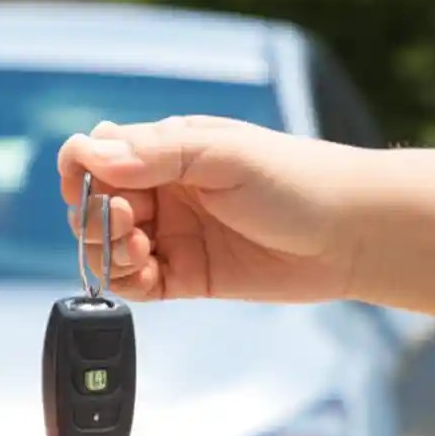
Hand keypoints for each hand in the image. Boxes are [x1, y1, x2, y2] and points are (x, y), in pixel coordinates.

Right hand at [59, 116, 368, 302]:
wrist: (353, 233)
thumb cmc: (297, 178)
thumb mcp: (222, 154)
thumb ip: (153, 154)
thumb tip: (88, 152)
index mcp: (165, 150)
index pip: (95, 155)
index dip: (80, 171)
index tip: (87, 186)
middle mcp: (162, 191)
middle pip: (94, 205)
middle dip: (96, 217)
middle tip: (130, 222)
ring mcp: (172, 235)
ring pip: (107, 247)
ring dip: (107, 251)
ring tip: (140, 251)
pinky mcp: (185, 277)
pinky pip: (134, 285)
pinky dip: (126, 283)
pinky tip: (146, 275)